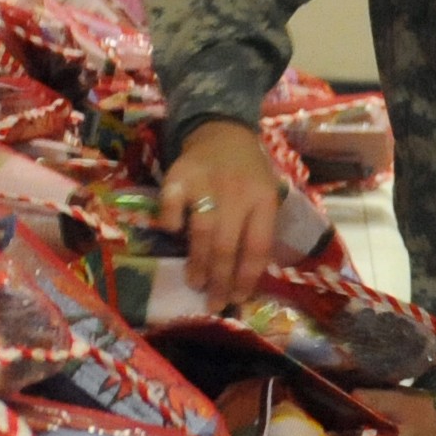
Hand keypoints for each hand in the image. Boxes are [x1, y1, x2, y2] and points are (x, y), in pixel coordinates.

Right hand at [168, 122, 290, 305]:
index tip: (237, 299)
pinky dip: (170, 221)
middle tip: (213, 303)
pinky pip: (171, 204)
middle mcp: (238, 193)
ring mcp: (208, 183)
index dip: (247, 277)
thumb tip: (244, 281)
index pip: (257, 247)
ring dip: (198, 262)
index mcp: (264, 201)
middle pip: (228, 245)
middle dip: (220, 280)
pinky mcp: (179, 175)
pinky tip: (172, 233)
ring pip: (203, 231)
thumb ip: (257, 230)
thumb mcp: (265, 196)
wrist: (223, 132)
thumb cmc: (246, 174)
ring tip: (195, 283)